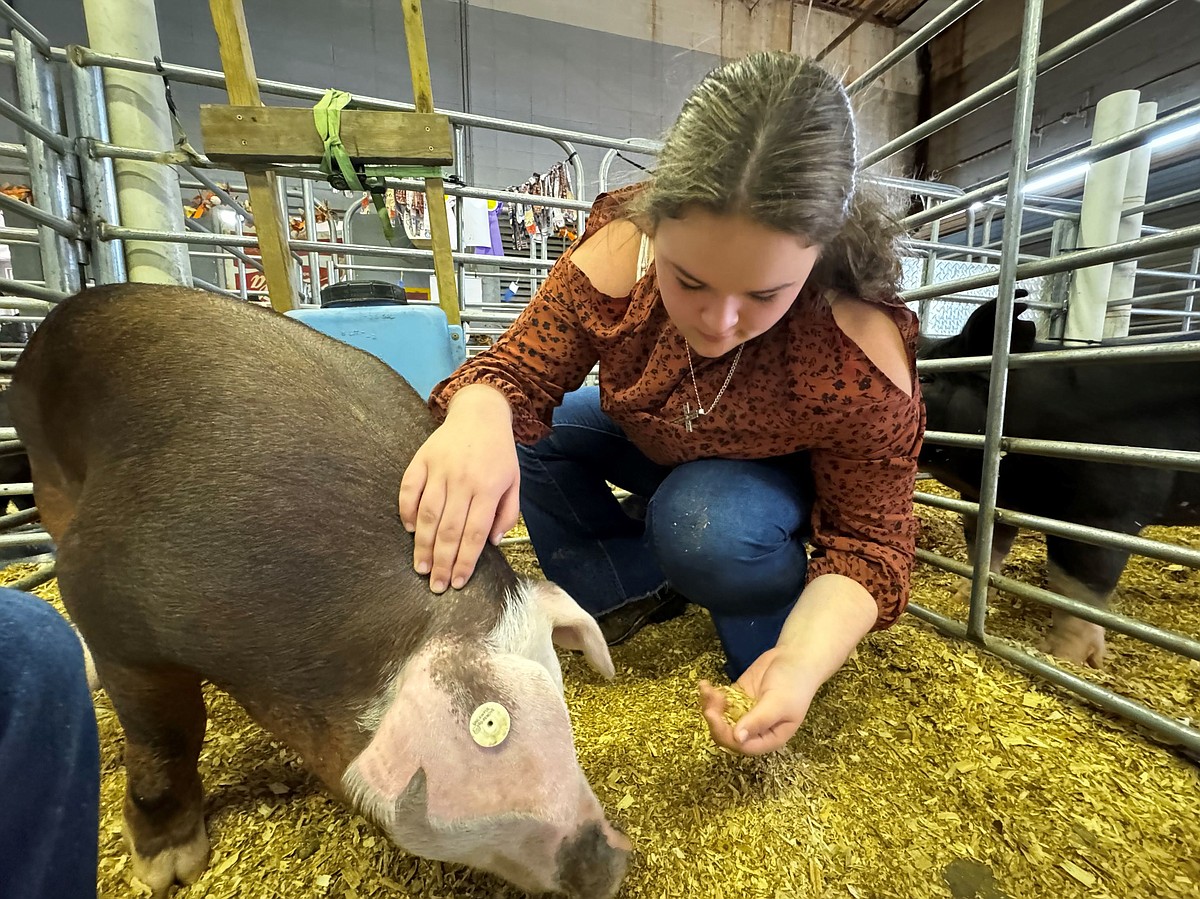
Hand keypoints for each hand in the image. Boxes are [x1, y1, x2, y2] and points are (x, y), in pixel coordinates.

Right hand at [398, 386, 518, 592]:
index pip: (474, 533)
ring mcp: (439, 470)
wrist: (481, 413)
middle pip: (449, 530)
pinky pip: (409, 489)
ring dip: (423, 545)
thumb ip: (507, 514)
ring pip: (428, 514)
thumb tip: (491, 543)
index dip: (465, 561)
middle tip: (436, 586)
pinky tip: (410, 531)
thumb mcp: (514, 482)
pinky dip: (406, 511)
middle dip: (442, 562)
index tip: (458, 583)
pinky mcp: (421, 460)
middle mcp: (462, 481)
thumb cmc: (499, 453)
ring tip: (421, 568)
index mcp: (487, 488)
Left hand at [698, 647, 818, 755]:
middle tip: (710, 699)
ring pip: (720, 719)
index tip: (713, 715)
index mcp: (769, 738)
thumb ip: (758, 720)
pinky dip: (710, 696)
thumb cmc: (794, 683)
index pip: (743, 746)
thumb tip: (738, 738)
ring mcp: (744, 713)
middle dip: (715, 720)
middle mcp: (755, 730)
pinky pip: (719, 703)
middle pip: (727, 735)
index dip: (725, 734)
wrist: (795, 658)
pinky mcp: (737, 699)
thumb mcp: (778, 703)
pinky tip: (705, 685)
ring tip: (707, 688)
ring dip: (710, 706)